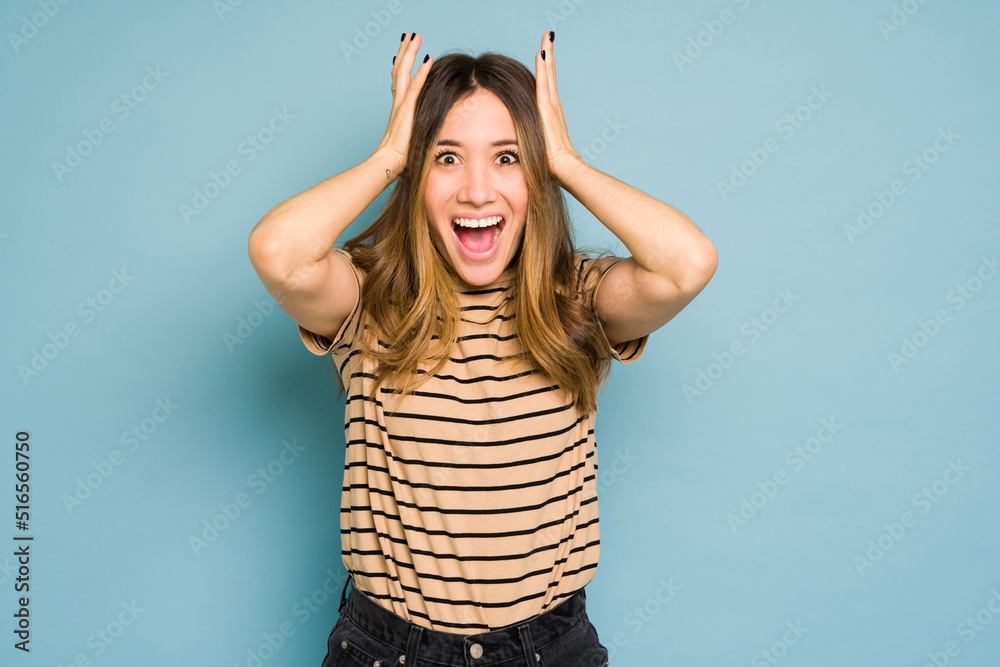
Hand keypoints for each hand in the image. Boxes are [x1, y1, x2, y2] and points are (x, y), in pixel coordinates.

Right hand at [375, 33, 432, 179]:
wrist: (389, 163)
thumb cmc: (400, 157)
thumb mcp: (410, 139)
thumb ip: (416, 133)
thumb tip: (422, 137)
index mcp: (398, 108)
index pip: (399, 81)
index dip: (401, 64)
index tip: (404, 52)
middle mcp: (398, 102)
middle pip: (399, 70)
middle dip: (405, 51)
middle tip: (409, 36)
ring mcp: (401, 105)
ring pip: (403, 72)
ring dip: (410, 53)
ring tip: (415, 36)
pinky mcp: (406, 110)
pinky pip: (415, 86)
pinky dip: (422, 72)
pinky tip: (428, 58)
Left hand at [534, 31, 581, 182]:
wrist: (564, 168)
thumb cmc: (551, 164)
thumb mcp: (538, 147)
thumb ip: (533, 141)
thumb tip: (522, 146)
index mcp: (551, 113)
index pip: (547, 86)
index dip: (546, 70)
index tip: (544, 53)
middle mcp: (554, 106)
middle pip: (549, 74)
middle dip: (548, 55)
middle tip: (548, 36)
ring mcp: (552, 106)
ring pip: (548, 74)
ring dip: (547, 55)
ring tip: (547, 37)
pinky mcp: (548, 108)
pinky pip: (544, 83)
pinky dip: (543, 68)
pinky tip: (541, 53)